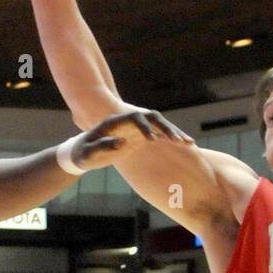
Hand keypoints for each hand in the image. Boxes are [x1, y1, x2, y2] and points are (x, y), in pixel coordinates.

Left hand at [73, 109, 194, 170]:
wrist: (83, 151)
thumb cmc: (83, 153)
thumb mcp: (88, 152)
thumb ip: (102, 146)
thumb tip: (120, 143)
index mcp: (116, 123)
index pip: (135, 119)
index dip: (144, 127)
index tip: (151, 140)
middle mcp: (129, 123)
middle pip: (152, 119)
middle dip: (166, 128)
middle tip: (177, 140)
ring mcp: (136, 128)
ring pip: (160, 126)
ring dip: (174, 133)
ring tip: (189, 143)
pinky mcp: (141, 137)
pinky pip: (160, 136)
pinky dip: (172, 140)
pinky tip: (185, 146)